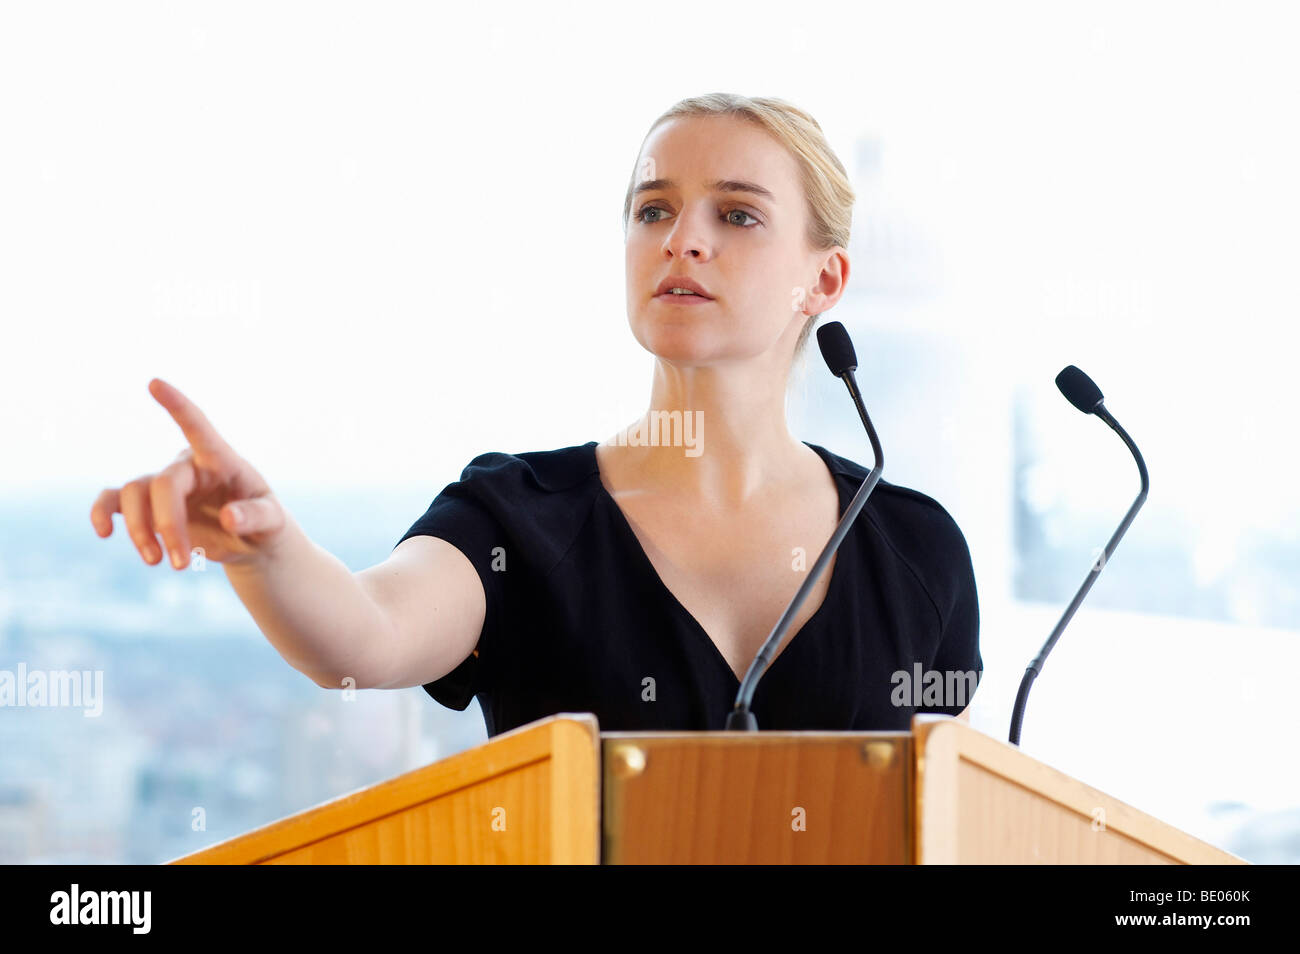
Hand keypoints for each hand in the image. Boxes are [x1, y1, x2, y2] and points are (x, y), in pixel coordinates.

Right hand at [90, 378, 287, 568]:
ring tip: (158, 562)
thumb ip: (257, 516)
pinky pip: (113, 500)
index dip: (178, 406)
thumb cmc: (265, 523)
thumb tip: (229, 517)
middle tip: (177, 563)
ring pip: (133, 494)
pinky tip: (104, 533)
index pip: (198, 427)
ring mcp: (164, 484)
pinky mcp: (147, 506)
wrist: (250, 543)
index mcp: (221, 460)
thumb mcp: (274, 522)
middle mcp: (188, 466)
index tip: (154, 383)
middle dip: (167, 525)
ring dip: (139, 531)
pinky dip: (102, 513)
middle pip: (162, 484)